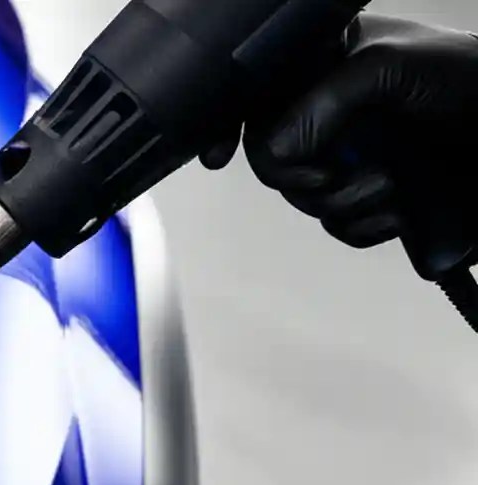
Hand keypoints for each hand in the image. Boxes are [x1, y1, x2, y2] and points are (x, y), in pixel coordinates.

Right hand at [211, 14, 477, 249]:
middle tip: (334, 172)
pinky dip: (365, 226)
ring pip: (304, 201)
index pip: (253, 99)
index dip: (224, 127)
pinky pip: (339, 229)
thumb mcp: (385, 69)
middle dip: (303, 176)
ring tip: (391, 182)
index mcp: (324, 72)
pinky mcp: (373, 203)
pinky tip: (399, 209)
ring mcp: (351, 161)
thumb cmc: (468, 80)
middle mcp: (330, 118)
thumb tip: (275, 150)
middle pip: (272, 162)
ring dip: (345, 201)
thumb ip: (321, 103)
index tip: (217, 156)